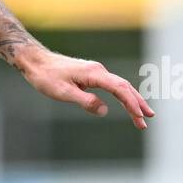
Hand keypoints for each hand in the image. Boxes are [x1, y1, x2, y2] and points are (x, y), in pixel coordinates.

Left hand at [17, 48, 154, 130]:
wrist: (35, 61)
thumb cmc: (46, 77)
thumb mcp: (63, 92)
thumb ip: (85, 101)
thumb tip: (104, 110)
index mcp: (94, 74)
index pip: (119, 89)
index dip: (131, 103)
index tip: (139, 116)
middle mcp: (98, 71)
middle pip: (124, 87)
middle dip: (137, 104)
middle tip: (147, 121)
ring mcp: (96, 72)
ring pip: (120, 86)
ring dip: (132, 101)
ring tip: (143, 116)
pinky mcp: (91, 75)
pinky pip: (112, 86)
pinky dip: (122, 96)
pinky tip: (127, 104)